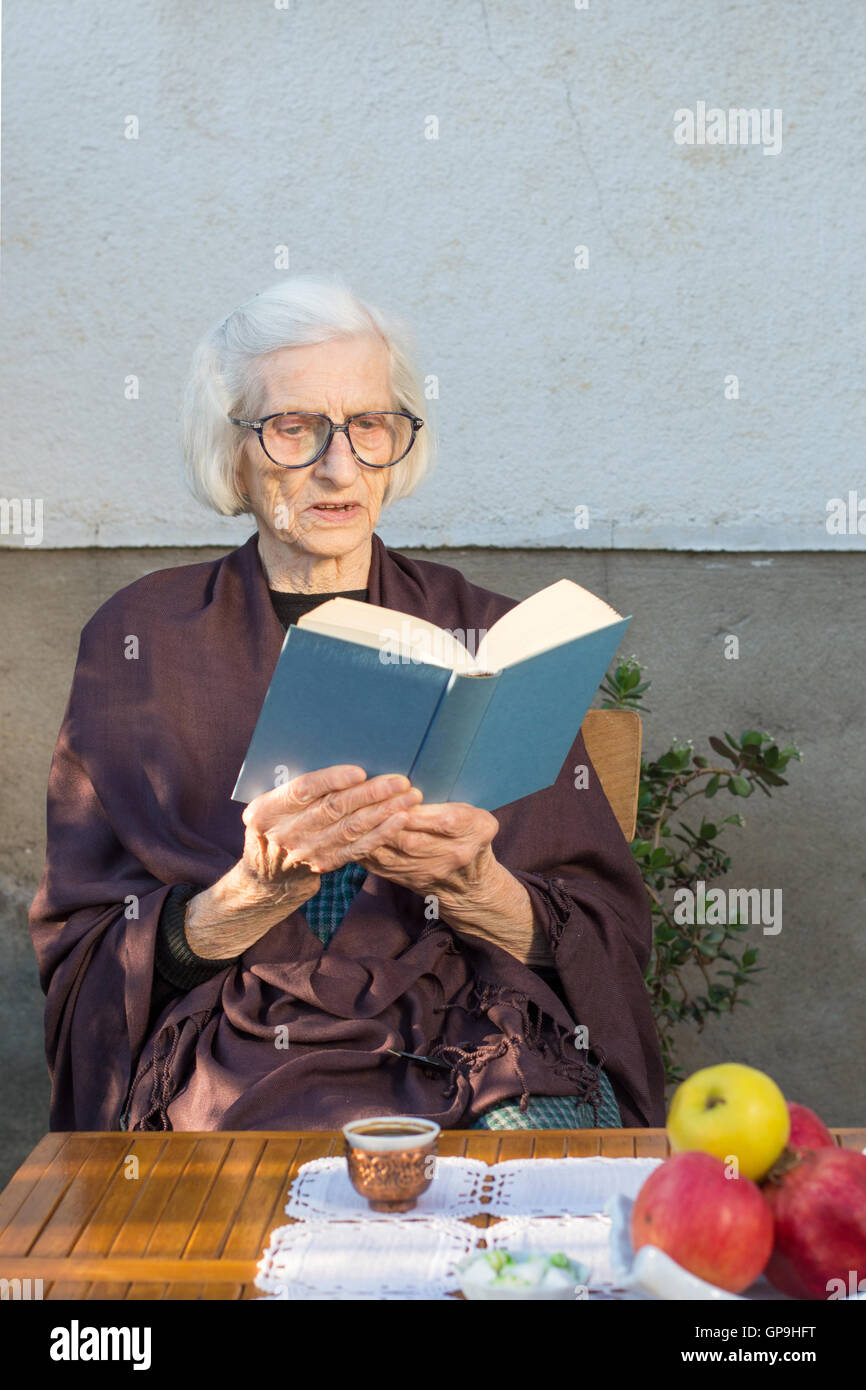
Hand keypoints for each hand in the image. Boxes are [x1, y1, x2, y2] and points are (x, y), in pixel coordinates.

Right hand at [184, 765, 420, 959]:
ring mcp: (306, 851)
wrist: (269, 870)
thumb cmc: (277, 818)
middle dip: (370, 793)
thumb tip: (342, 749)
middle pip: (333, 809)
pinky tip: (400, 819)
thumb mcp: (272, 800)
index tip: (360, 772)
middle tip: (400, 781)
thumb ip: (298, 783)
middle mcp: (284, 832)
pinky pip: (358, 848)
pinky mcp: (325, 864)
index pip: (302, 790)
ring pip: (350, 828)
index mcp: (266, 809)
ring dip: (383, 812)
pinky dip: (381, 833)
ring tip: (408, 798)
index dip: (332, 780)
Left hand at [356, 800, 549, 963]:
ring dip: (371, 837)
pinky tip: (352, 839)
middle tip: (363, 802)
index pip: (442, 820)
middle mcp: (454, 854)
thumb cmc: (470, 835)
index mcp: (474, 829)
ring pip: (394, 855)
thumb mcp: (474, 813)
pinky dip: (366, 853)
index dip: (415, 809)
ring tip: (353, 818)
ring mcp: (431, 872)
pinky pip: (383, 867)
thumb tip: (409, 785)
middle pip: (413, 840)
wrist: (472, 886)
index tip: (394, 793)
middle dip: (385, 821)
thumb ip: (450, 801)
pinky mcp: (411, 882)